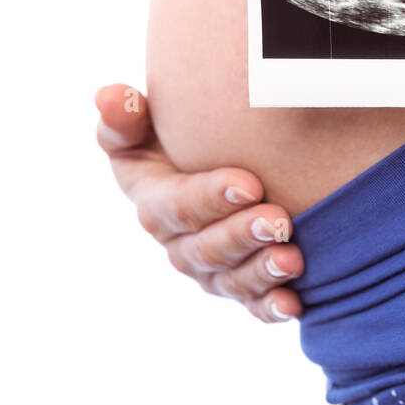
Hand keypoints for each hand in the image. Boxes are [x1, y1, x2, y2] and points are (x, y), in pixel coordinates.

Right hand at [95, 84, 302, 321]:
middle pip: (205, 248)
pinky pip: (252, 304)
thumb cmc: (175, 135)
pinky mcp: (238, 285)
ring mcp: (208, 268)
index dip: (209, 198)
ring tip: (292, 259)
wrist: (215, 157)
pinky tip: (293, 304)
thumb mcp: (144, 123)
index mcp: (152, 199)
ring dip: (260, 272)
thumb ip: (126, 114)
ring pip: (230, 279)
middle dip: (242, 236)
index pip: (176, 205)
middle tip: (280, 220)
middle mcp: (176, 241)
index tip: (250, 183)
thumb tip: (111, 97)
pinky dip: (270, 307)